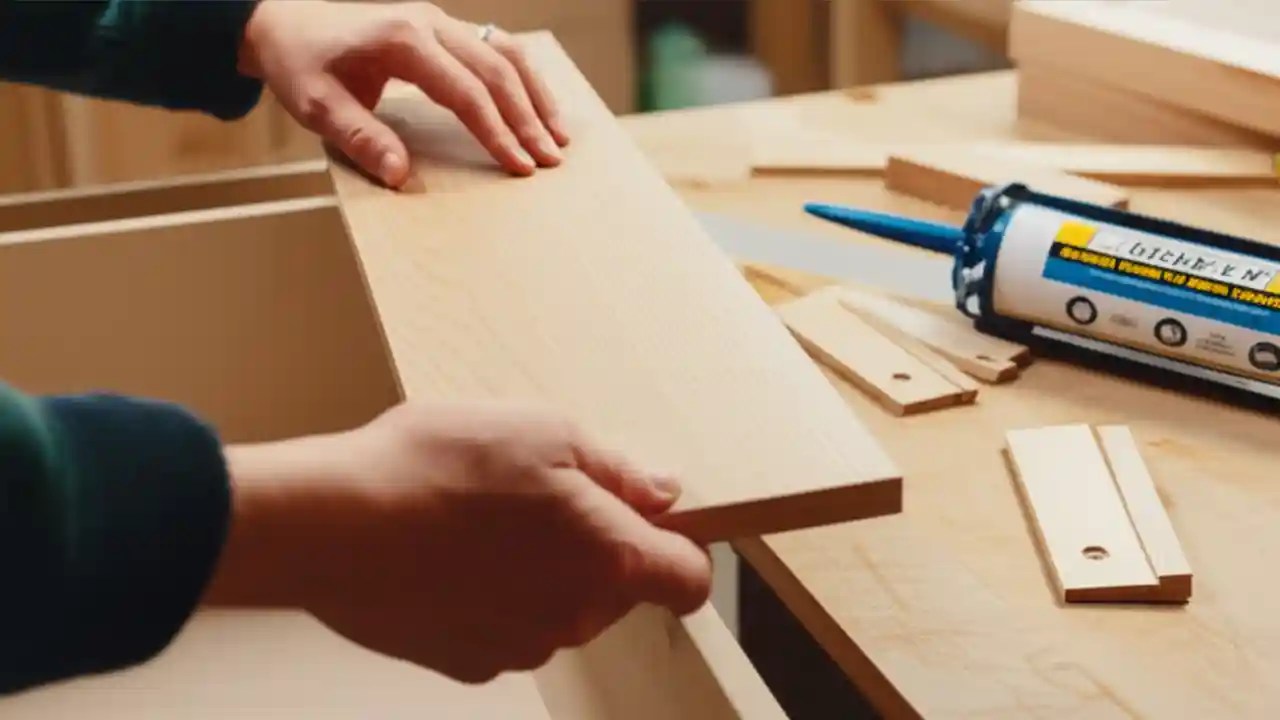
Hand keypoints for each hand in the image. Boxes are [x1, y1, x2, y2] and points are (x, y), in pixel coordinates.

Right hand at [204, 400, 710, 683]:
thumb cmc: (435, 470)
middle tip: (537, 491)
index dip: (680, 545)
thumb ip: (618, 470)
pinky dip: (492, 594)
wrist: (331, 526)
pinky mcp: (468, 661)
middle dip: (594, 543)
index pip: (689, 578)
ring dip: (539, 567)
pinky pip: (506, 624)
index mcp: (608, 559)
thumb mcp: (545, 432)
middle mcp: (574, 618)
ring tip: (479, 517)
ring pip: (559, 605)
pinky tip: (450, 553)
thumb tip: (660, 494)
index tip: (656, 519)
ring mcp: (520, 647)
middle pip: (618, 587)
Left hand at [237, 0, 569, 186]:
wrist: (284, 24)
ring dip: (535, 94)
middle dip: (527, 118)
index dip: (496, 130)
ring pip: (505, 52)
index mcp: (402, 39)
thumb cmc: (300, 64)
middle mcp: (429, 22)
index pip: (465, 89)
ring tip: (558, 135)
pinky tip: (538, 107)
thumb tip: (400, 175)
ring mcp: (440, 22)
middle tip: (550, 159)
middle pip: (497, 69)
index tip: (518, 165)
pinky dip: (522, 78)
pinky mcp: (443, 29)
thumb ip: (360, 138)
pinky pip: (495, 48)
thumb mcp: (317, 106)